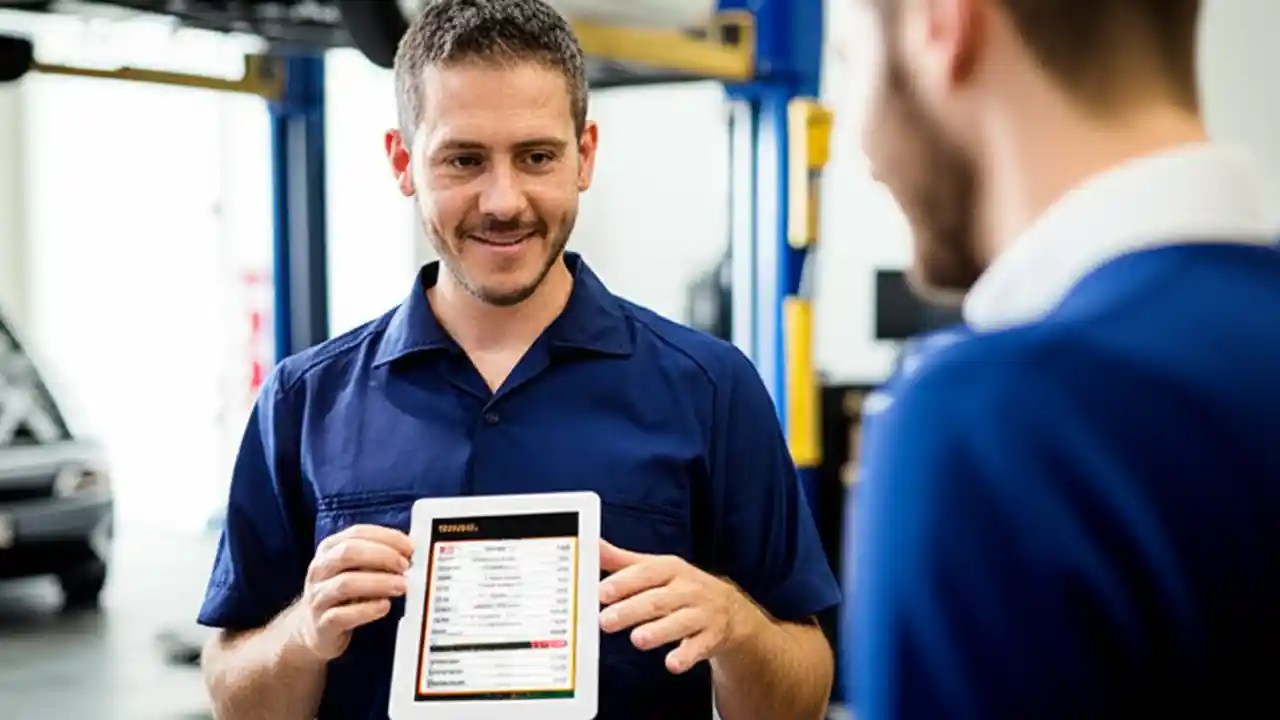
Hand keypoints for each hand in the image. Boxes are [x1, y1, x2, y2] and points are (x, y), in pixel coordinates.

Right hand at [290, 524, 412, 660]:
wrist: (313, 628)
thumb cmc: (343, 593)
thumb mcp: (354, 568)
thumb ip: (377, 557)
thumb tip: (411, 552)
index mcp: (329, 549)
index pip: (357, 533)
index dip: (386, 537)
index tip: (410, 546)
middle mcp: (320, 570)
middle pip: (348, 553)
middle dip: (382, 556)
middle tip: (406, 566)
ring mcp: (318, 597)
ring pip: (345, 584)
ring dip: (379, 583)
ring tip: (402, 586)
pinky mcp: (322, 624)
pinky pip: (342, 615)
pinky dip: (367, 610)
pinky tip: (384, 606)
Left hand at [598, 540, 761, 674]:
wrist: (730, 611)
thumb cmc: (682, 588)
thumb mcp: (656, 569)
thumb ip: (622, 561)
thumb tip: (591, 546)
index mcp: (671, 569)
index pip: (646, 573)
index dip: (624, 582)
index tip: (601, 592)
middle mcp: (688, 589)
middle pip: (658, 600)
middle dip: (631, 610)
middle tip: (605, 621)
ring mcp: (701, 614)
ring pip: (679, 622)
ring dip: (658, 631)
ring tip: (637, 639)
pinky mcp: (711, 638)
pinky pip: (699, 647)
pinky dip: (686, 656)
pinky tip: (672, 663)